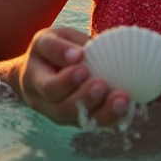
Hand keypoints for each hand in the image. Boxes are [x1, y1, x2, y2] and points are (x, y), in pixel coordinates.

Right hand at [15, 27, 135, 127]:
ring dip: (99, 110)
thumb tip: (83, 53)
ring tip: (121, 99)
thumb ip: (69, 44)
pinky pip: (90, 123)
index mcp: (33, 69)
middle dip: (79, 93)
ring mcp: (52, 110)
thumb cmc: (56, 50)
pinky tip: (127, 109)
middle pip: (53, 97)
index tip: (80, 58)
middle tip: (101, 84)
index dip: (61, 71)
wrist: (42, 72)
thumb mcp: (57, 38)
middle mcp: (37, 93)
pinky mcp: (71, 120)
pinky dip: (110, 118)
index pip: (42, 69)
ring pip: (71, 115)